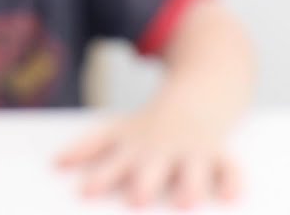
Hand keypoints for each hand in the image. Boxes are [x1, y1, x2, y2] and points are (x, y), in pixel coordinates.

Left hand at [56, 98, 241, 208]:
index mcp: (136, 147)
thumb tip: (56, 163)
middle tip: (136, 199)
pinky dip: (233, 180)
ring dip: (189, 184)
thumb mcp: (119, 129)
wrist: (201, 87)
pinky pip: (229, 166)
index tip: (86, 192)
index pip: (115, 163)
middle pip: (153, 167)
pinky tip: (233, 198)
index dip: (101, 178)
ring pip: (192, 169)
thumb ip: (88, 147)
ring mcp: (191, 151)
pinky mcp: (219, 153)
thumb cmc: (153, 123)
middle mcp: (163, 151)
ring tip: (186, 203)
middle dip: (144, 182)